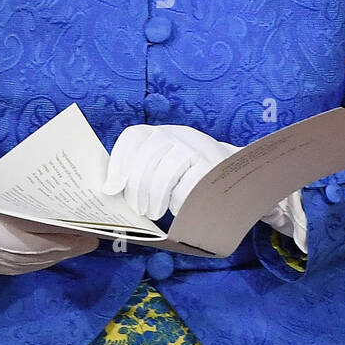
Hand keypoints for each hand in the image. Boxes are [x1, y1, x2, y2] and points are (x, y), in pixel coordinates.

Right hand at [0, 161, 99, 274]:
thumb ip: (30, 201)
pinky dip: (47, 258)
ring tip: (82, 243)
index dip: (62, 240)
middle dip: (67, 247)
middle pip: (36, 254)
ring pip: (33, 263)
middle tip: (92, 238)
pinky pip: (26, 267)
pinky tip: (62, 249)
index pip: (31, 241)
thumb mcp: (4, 185)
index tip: (87, 233)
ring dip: (61, 254)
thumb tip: (66, 208)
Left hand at [103, 124, 238, 218]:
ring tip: (154, 212)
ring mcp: (195, 147)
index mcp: (159, 132)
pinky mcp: (211, 166)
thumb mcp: (164, 162)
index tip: (112, 188)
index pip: (133, 137)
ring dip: (155, 199)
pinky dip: (177, 203)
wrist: (234, 171)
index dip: (118, 163)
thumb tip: (110, 191)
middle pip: (145, 158)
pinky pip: (186, 188)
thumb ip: (139, 170)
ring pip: (164, 174)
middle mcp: (177, 133)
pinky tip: (177, 208)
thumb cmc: (187, 174)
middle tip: (137, 209)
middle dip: (136, 189)